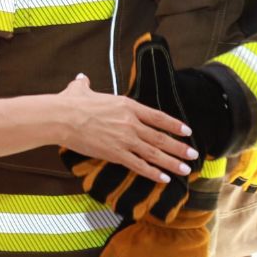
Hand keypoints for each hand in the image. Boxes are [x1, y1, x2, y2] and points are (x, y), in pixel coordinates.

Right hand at [62, 35, 236, 221]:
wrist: (62, 117)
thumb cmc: (71, 103)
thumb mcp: (82, 89)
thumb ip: (86, 84)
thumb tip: (82, 77)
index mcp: (127, 106)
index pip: (158, 117)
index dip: (175, 125)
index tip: (187, 131)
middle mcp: (131, 123)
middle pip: (161, 137)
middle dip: (179, 147)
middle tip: (193, 155)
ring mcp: (125, 139)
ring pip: (154, 153)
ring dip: (171, 163)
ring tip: (185, 169)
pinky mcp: (115, 154)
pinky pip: (138, 165)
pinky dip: (152, 173)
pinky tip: (163, 179)